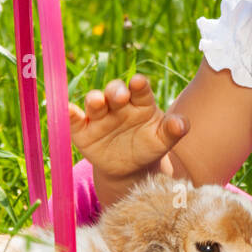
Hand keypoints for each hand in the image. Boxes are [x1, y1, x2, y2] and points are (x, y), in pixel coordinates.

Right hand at [68, 74, 188, 178]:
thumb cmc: (149, 147)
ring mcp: (99, 116)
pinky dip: (70, 113)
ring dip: (95, 99)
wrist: (130, 169)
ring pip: (95, 102)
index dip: (139, 84)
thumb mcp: (163, 140)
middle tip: (119, 96)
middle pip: (115, 91)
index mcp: (140, 102)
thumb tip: (182, 124)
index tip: (139, 82)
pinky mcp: (83, 130)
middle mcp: (118, 104)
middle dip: (116, 91)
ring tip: (97, 101)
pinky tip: (69, 110)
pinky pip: (75, 119)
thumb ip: (173, 130)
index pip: (140, 89)